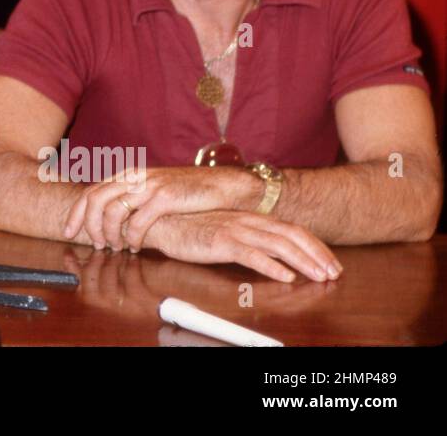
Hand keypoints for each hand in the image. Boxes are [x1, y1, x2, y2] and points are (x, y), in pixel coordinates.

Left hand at [63, 166, 255, 251]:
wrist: (221, 185)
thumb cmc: (186, 191)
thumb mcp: (153, 190)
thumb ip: (131, 198)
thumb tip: (108, 219)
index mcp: (128, 175)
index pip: (91, 192)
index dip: (76, 213)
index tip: (68, 232)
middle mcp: (135, 177)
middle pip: (95, 200)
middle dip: (87, 225)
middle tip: (91, 245)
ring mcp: (149, 186)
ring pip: (113, 211)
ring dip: (109, 234)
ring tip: (113, 248)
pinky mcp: (165, 197)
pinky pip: (138, 221)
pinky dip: (133, 237)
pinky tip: (137, 247)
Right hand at [142, 210, 342, 283]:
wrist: (159, 219)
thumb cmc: (189, 226)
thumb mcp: (224, 230)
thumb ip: (246, 238)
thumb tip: (271, 254)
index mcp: (249, 218)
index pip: (291, 229)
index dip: (314, 245)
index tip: (330, 262)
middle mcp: (246, 221)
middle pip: (291, 235)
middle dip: (317, 254)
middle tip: (335, 273)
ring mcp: (234, 229)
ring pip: (277, 245)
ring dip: (302, 261)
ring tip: (319, 276)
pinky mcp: (220, 241)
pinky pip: (251, 254)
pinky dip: (271, 266)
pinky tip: (285, 276)